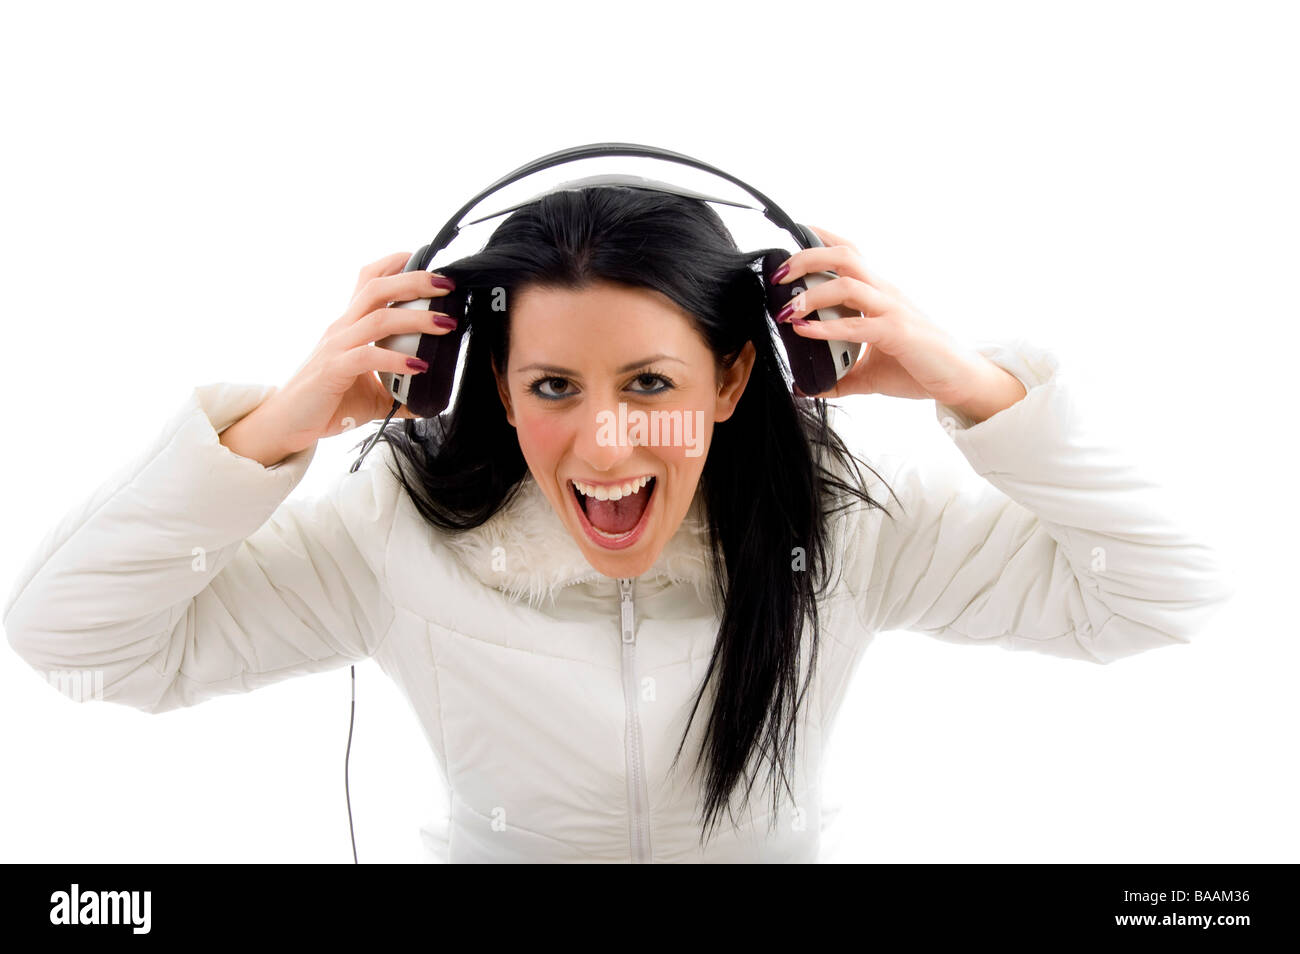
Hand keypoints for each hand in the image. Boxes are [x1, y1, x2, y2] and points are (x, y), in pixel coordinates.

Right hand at [219, 252, 458, 464]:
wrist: (287, 426)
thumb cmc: (327, 404)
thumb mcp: (371, 394)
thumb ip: (398, 391)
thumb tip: (427, 400)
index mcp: (350, 325)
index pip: (369, 280)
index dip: (395, 264)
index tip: (427, 260)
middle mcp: (342, 328)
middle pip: (377, 289)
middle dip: (414, 281)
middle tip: (447, 284)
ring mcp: (335, 347)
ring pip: (377, 319)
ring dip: (416, 318)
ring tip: (445, 324)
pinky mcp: (332, 371)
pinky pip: (366, 356)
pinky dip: (396, 360)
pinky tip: (420, 366)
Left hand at [774, 226, 1026, 423]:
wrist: (958, 382)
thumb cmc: (918, 368)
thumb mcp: (869, 374)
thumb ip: (838, 378)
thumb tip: (807, 388)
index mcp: (879, 293)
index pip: (849, 252)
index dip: (820, 238)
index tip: (792, 233)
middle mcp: (885, 293)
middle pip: (844, 256)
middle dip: (807, 258)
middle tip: (778, 276)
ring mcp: (892, 310)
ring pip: (848, 284)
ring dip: (812, 294)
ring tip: (786, 310)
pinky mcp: (898, 334)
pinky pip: (858, 325)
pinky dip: (826, 328)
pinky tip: (804, 331)